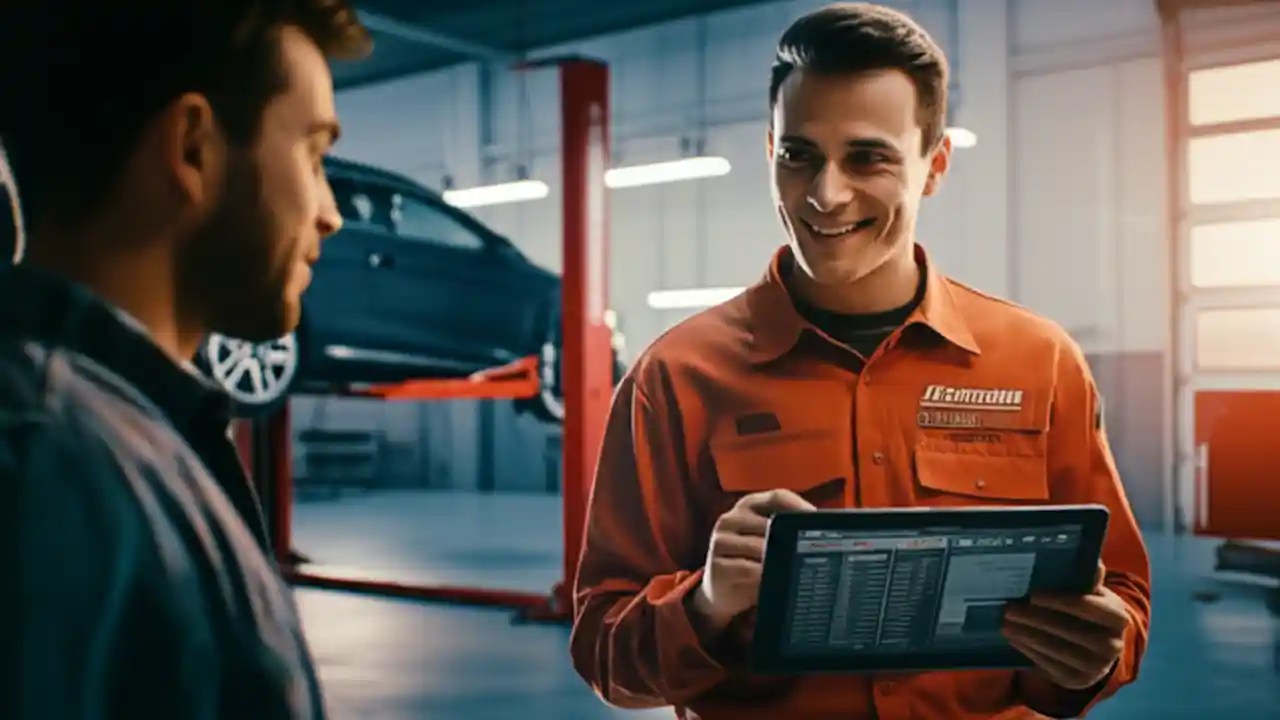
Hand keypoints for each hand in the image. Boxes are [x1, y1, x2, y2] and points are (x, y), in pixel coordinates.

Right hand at [689, 489, 814, 635]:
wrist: (720, 591)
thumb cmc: (751, 562)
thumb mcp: (767, 542)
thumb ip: (786, 533)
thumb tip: (822, 532)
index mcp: (747, 506)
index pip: (777, 496)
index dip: (800, 506)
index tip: (818, 520)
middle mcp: (730, 518)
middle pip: (771, 523)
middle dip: (792, 539)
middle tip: (812, 551)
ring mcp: (720, 541)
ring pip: (760, 548)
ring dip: (780, 561)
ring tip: (794, 570)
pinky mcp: (715, 565)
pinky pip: (748, 570)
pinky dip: (765, 576)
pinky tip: (775, 582)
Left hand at [1002, 562, 1130, 690]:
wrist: (1100, 649)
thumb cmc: (1090, 613)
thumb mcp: (1094, 595)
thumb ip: (1089, 579)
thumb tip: (1092, 561)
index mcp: (1117, 618)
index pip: (1087, 607)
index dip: (1059, 601)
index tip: (1034, 595)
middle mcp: (1112, 645)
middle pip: (1070, 631)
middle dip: (1036, 619)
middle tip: (1010, 609)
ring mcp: (1096, 667)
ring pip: (1058, 650)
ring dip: (1028, 636)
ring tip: (1006, 624)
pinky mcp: (1078, 681)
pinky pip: (1051, 666)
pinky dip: (1030, 651)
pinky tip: (1015, 639)